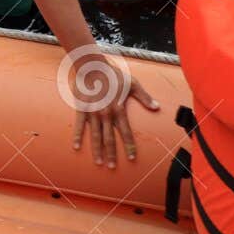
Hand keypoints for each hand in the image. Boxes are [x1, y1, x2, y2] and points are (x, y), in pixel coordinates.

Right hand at [68, 51, 156, 169]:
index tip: (132, 158)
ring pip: (96, 136)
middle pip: (110, 138)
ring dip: (97, 150)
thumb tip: (157, 108)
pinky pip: (80, 126)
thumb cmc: (113, 75)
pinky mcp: (82, 109)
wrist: (93, 66)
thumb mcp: (133, 84)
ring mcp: (93, 113)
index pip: (126, 132)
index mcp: (119, 110)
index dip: (129, 146)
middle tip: (111, 167)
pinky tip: (76, 147)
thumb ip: (145, 98)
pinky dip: (78, 137)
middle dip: (111, 154)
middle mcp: (106, 115)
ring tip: (98, 162)